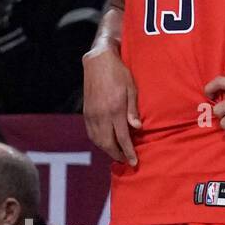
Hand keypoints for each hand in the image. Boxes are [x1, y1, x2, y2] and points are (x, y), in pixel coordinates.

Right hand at [83, 46, 140, 164]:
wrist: (98, 62)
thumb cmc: (119, 74)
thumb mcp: (131, 89)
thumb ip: (133, 110)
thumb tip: (137, 129)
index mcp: (115, 110)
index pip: (122, 138)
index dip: (128, 152)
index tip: (134, 162)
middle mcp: (102, 115)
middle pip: (108, 143)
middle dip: (118, 155)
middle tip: (126, 160)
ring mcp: (92, 115)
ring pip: (98, 141)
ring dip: (108, 150)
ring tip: (117, 153)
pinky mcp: (86, 113)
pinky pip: (91, 134)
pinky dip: (99, 142)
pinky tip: (106, 143)